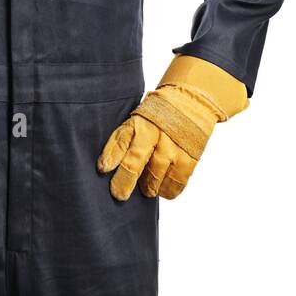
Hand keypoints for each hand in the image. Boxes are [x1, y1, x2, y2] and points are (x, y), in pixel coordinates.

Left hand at [97, 55, 248, 200]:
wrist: (193, 100)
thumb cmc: (160, 115)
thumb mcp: (139, 118)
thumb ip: (127, 139)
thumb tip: (109, 166)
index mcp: (139, 122)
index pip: (121, 141)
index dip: (110, 157)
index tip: (102, 169)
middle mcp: (155, 134)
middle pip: (135, 162)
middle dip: (125, 182)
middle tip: (119, 194)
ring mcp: (173, 146)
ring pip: (155, 177)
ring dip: (148, 187)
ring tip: (147, 188)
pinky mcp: (189, 157)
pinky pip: (176, 182)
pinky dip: (168, 190)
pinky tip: (163, 189)